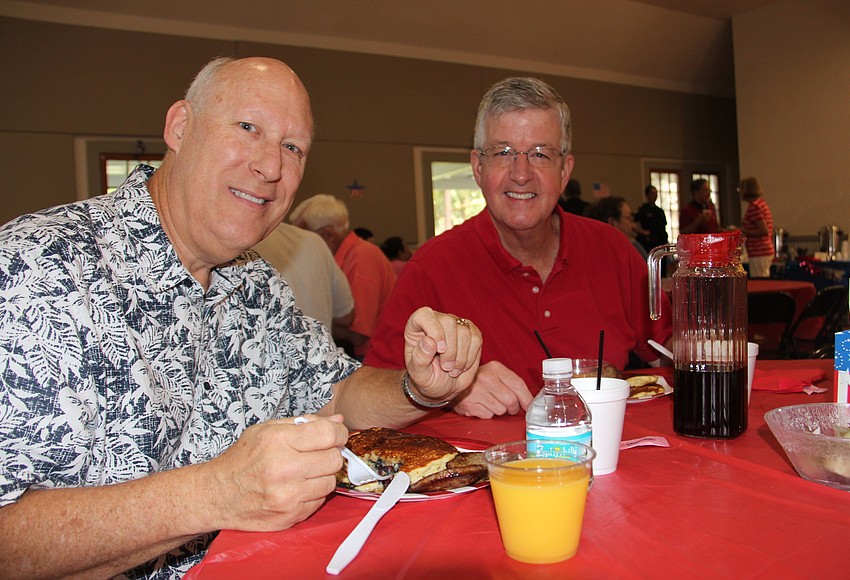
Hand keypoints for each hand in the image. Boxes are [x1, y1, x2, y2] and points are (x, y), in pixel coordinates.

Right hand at [201, 414, 347, 531]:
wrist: (216, 495)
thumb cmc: (242, 459)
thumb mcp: (266, 430)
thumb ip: (304, 422)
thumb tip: (338, 420)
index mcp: (278, 441)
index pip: (328, 434)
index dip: (338, 433)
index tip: (336, 435)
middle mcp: (283, 469)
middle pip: (333, 460)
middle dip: (330, 454)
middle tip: (318, 454)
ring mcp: (287, 496)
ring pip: (330, 483)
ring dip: (322, 476)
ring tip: (304, 472)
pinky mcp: (289, 516)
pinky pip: (319, 502)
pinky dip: (312, 494)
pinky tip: (296, 488)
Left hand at [402, 307, 481, 403]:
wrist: (441, 386)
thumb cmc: (426, 377)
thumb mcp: (418, 373)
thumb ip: (420, 358)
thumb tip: (429, 341)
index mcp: (417, 326)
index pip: (424, 315)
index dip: (434, 330)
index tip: (439, 350)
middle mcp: (436, 320)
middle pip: (448, 322)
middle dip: (450, 350)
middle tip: (446, 368)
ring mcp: (455, 324)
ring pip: (464, 331)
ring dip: (461, 356)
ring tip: (452, 370)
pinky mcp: (471, 332)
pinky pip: (476, 338)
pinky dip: (471, 356)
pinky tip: (462, 366)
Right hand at [450, 360, 533, 418]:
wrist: (452, 382)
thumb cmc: (477, 380)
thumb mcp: (494, 373)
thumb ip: (511, 383)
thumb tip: (529, 401)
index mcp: (495, 368)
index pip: (518, 384)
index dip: (527, 398)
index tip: (530, 406)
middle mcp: (486, 378)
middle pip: (511, 400)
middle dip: (513, 408)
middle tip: (509, 407)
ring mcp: (477, 392)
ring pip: (500, 410)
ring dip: (499, 410)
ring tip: (491, 403)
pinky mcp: (470, 404)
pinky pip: (488, 415)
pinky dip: (488, 414)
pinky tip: (482, 406)